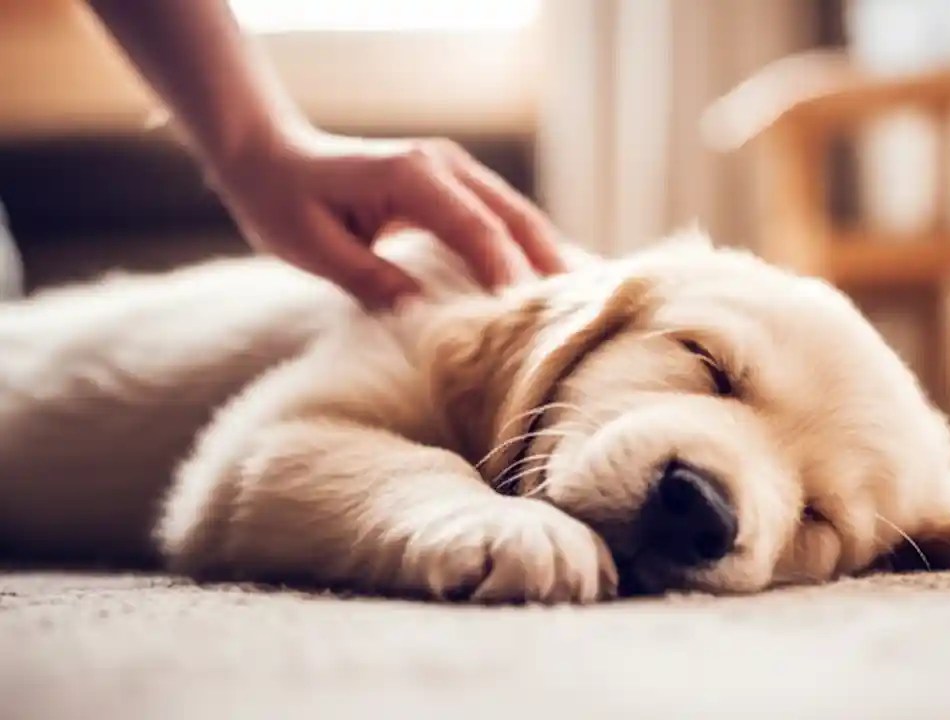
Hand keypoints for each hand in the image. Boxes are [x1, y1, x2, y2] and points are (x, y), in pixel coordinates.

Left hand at [208, 131, 566, 308]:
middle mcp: (441, 164)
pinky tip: (543, 279)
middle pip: (513, 216)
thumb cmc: (282, 202)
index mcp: (411, 174)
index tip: (529, 316)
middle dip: (546, 264)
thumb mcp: (314, 249)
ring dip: (544, 256)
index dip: (507, 272)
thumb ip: (370, 279)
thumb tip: (423, 316)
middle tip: (574, 315)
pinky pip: (498, 216)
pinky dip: (524, 247)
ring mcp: (450, 169)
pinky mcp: (449, 182)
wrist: (267, 156)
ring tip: (571, 304)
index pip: (477, 227)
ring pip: (515, 214)